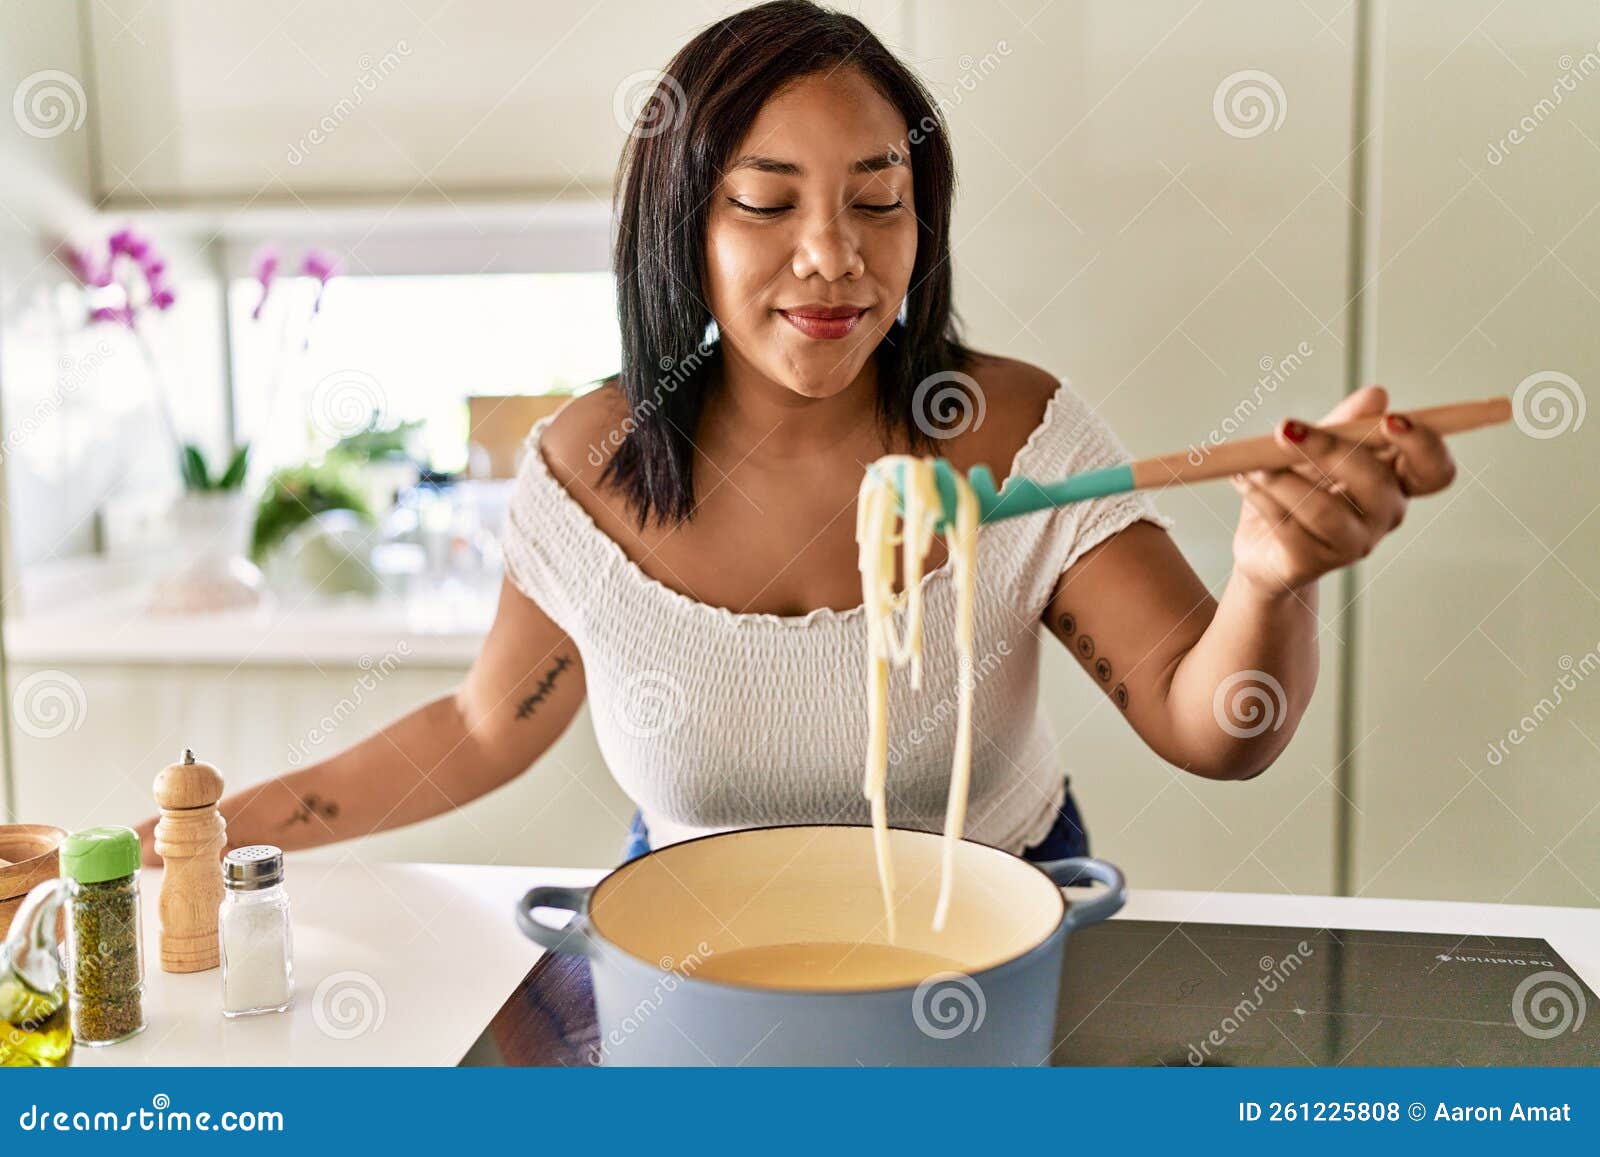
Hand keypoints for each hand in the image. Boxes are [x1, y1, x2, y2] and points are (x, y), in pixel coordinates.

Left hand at [1229, 385, 1458, 595]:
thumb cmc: (1298, 489)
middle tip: (1284, 429)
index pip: (1435, 470)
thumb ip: (1344, 424)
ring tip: (1252, 465)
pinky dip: (1261, 498)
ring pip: (1325, 510)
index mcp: (1396, 482)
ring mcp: (1352, 545)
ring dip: (1281, 480)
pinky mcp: (1313, 563)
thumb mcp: (1316, 446)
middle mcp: (1383, 515)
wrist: (1262, 547)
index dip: (1425, 446)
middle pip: (1376, 484)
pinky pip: (1288, 528)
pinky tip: (1243, 480)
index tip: (1392, 421)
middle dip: (1328, 450)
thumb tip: (1377, 395)